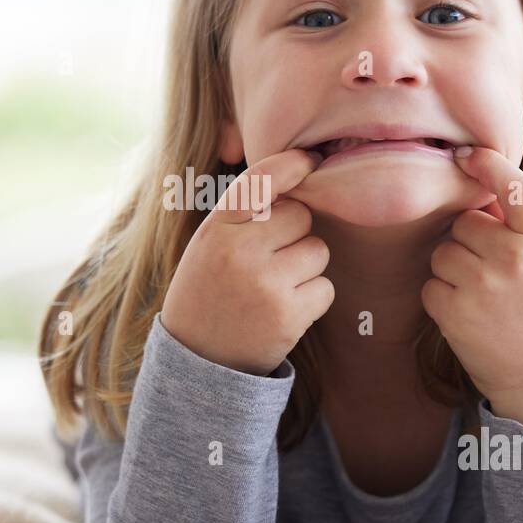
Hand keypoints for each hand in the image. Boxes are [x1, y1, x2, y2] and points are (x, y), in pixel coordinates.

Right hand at [161, 148, 334, 375]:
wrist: (198, 361)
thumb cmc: (210, 291)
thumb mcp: (209, 245)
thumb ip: (245, 214)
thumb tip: (300, 175)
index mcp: (216, 229)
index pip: (260, 179)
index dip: (292, 164)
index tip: (310, 160)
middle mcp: (238, 251)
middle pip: (300, 216)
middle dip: (294, 234)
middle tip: (269, 260)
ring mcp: (265, 283)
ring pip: (317, 250)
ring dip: (306, 267)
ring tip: (275, 287)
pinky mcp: (288, 315)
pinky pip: (325, 287)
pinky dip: (313, 298)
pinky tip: (285, 309)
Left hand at [420, 146, 522, 426]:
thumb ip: (522, 229)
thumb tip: (482, 193)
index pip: (516, 188)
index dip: (489, 166)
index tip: (467, 154)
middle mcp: (515, 258)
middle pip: (464, 223)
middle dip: (468, 242)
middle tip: (493, 274)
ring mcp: (484, 285)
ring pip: (442, 253)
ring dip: (452, 270)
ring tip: (482, 297)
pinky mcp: (456, 312)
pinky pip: (430, 286)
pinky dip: (441, 299)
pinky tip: (468, 316)